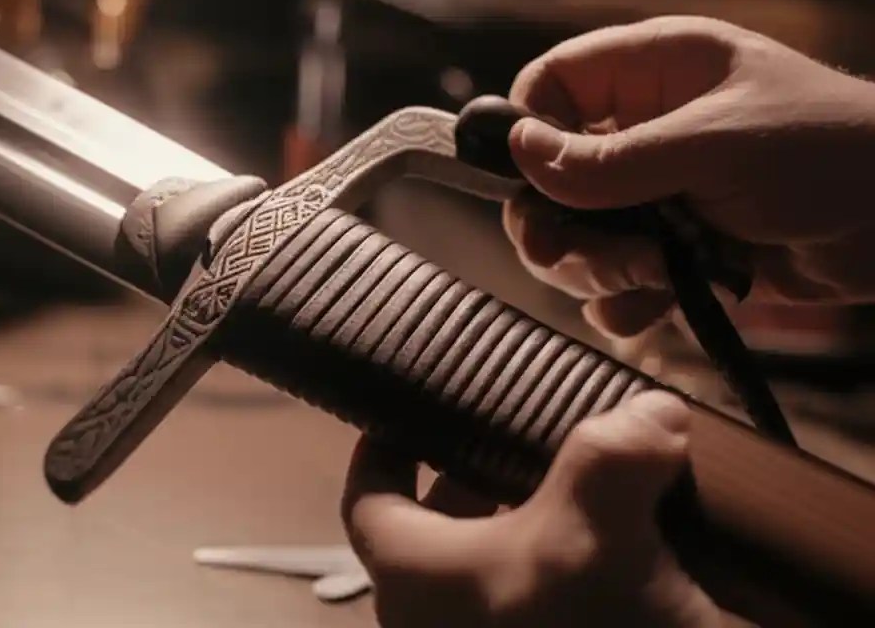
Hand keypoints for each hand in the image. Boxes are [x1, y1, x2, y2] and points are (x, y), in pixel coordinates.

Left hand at [341, 391, 736, 627]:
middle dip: (466, 482)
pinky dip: (547, 576)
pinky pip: (515, 606)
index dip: (381, 451)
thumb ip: (613, 458)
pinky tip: (604, 555)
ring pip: (476, 573)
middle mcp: (427, 616)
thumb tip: (649, 408)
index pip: (365, 499)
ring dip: (516, 529)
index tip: (408, 414)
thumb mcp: (599, 536)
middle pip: (425, 532)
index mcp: (410, 571)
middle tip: (509, 442)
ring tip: (566, 492)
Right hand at [501, 15, 874, 337]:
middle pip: (547, 178)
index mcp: (654, 73)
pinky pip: (616, 283)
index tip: (528, 183)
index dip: (526, 132)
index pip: (551, 86)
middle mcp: (645, 132)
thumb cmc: (826, 154)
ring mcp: (659, 196)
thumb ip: (608, 161)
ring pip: (574, 237)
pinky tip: (653, 305)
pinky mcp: (678, 254)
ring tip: (649, 274)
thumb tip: (517, 150)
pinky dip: (623, 303)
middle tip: (574, 253)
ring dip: (594, 268)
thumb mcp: (710, 148)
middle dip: (556, 224)